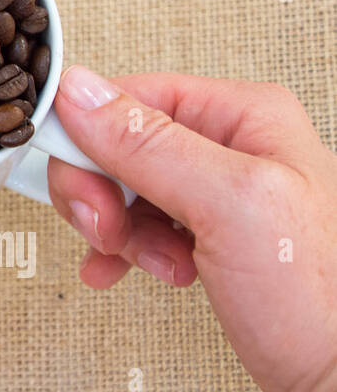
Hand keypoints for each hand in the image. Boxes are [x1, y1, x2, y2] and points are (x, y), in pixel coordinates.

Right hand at [48, 65, 336, 391]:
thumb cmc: (321, 301)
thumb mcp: (228, 205)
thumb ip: (149, 145)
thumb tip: (78, 91)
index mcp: (243, 115)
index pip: (129, 98)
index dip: (89, 140)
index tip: (78, 185)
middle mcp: (232, 145)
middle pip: (118, 144)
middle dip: (101, 194)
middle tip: (107, 230)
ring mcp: (220, 192)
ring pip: (122, 188)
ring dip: (116, 231)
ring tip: (145, 260)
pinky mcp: (209, 234)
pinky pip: (138, 225)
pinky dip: (125, 251)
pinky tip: (134, 270)